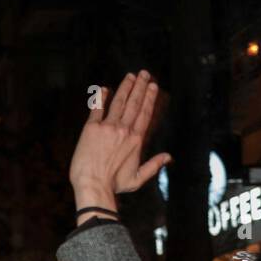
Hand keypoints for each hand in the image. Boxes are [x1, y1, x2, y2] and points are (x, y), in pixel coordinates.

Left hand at [68, 70, 169, 210]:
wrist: (93, 186)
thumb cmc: (114, 185)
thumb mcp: (137, 178)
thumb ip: (153, 165)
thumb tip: (168, 157)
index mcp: (136, 140)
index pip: (145, 113)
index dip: (149, 98)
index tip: (153, 86)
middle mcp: (123, 130)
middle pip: (134, 103)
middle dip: (140, 86)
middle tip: (144, 73)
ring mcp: (107, 127)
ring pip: (119, 102)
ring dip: (125, 87)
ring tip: (130, 76)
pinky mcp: (91, 128)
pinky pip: (97, 109)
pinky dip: (101, 98)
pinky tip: (103, 89)